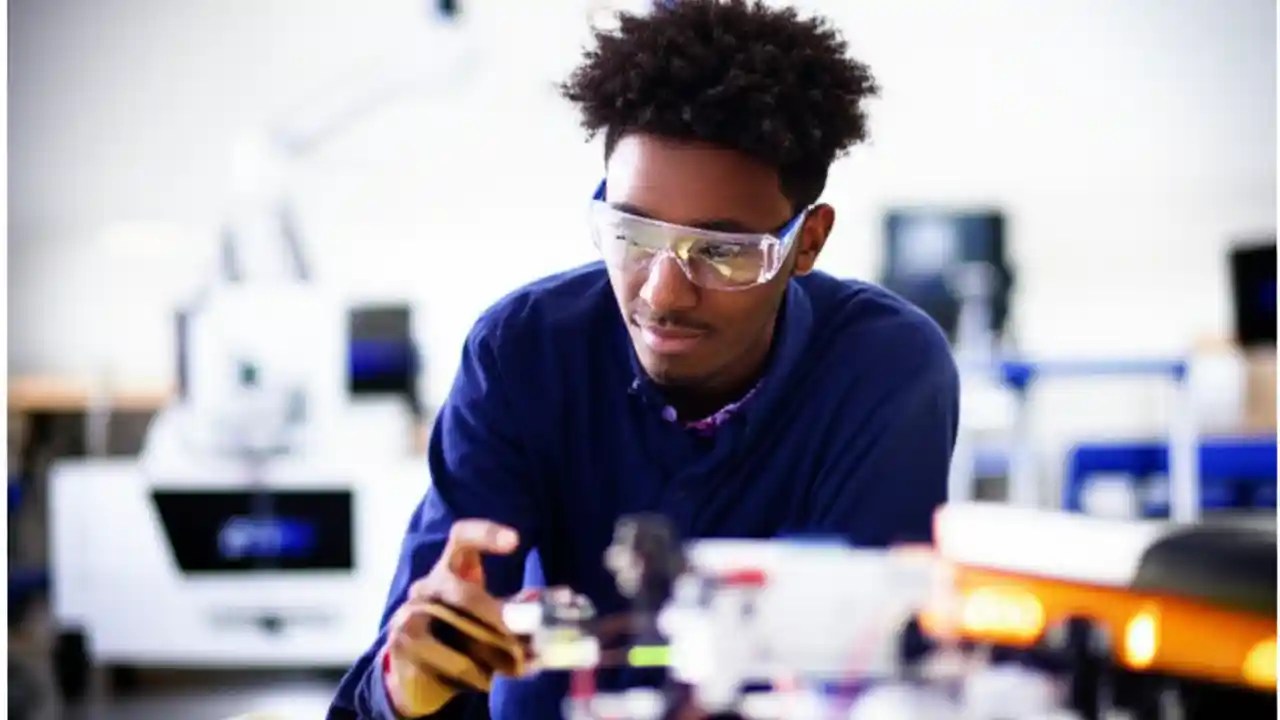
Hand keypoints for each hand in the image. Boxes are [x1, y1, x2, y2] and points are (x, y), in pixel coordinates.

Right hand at [383, 519, 524, 715]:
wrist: (416, 668)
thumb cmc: (459, 631)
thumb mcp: (488, 613)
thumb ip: (520, 607)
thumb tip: (565, 601)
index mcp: (450, 567)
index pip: (462, 537)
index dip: (486, 533)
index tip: (515, 542)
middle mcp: (428, 584)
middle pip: (462, 593)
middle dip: (495, 615)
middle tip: (520, 631)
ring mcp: (411, 611)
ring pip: (454, 627)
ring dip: (491, 648)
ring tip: (520, 660)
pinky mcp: (404, 641)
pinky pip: (444, 655)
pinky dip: (473, 669)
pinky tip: (488, 676)